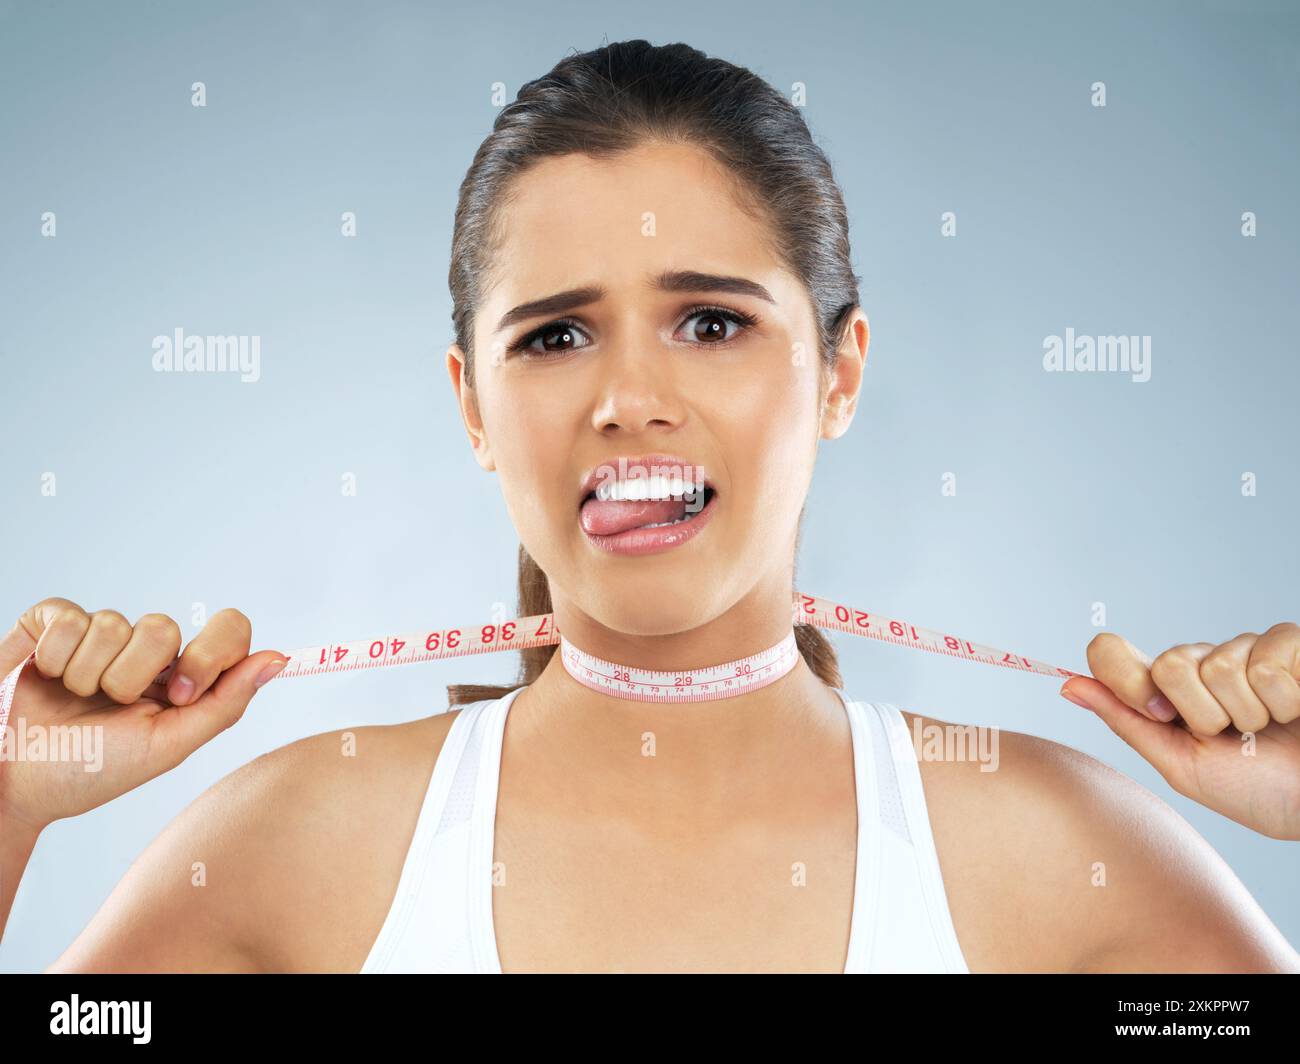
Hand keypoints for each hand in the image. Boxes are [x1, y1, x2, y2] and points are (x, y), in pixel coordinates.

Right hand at [0, 598, 286, 832]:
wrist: (14, 783)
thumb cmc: (90, 770)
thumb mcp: (167, 746)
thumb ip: (225, 703)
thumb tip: (280, 659)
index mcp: (183, 676)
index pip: (229, 628)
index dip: (209, 654)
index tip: (179, 693)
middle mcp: (146, 650)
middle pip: (164, 627)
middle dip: (132, 678)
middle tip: (112, 707)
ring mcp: (100, 634)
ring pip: (114, 623)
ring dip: (88, 675)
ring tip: (74, 701)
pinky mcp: (53, 624)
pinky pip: (70, 616)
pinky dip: (55, 657)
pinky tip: (48, 679)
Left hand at [1060, 623, 1299, 839]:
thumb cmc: (1256, 790)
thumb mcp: (1181, 764)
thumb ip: (1128, 722)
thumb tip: (1068, 686)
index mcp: (1163, 690)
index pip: (1110, 651)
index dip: (1126, 680)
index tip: (1158, 714)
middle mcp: (1199, 661)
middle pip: (1170, 663)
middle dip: (1204, 713)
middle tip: (1233, 735)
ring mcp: (1244, 650)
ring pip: (1222, 665)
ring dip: (1251, 713)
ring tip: (1270, 728)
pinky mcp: (1289, 645)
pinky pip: (1269, 659)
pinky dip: (1286, 699)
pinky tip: (1296, 710)